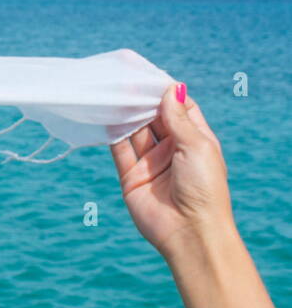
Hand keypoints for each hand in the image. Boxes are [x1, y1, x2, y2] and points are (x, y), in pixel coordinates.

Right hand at [110, 82, 234, 256]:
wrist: (189, 232)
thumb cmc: (203, 187)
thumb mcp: (196, 146)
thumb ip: (178, 118)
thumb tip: (170, 88)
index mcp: (195, 140)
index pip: (180, 109)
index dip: (165, 93)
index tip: (148, 76)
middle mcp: (172, 149)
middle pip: (154, 118)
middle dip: (141, 101)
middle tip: (123, 81)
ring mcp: (151, 162)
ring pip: (134, 131)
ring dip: (125, 115)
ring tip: (111, 95)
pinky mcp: (131, 176)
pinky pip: (119, 150)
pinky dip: (111, 134)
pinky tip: (105, 118)